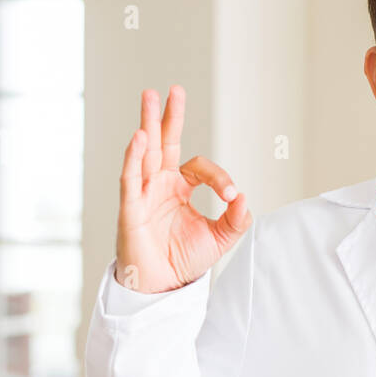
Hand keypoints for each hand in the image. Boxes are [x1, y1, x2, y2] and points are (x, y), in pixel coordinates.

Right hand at [115, 85, 250, 292]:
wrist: (161, 287)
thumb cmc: (183, 261)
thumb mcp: (219, 239)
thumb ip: (235, 220)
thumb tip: (244, 199)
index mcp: (180, 189)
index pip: (200, 168)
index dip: (219, 178)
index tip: (231, 197)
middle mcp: (160, 185)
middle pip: (164, 143)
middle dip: (168, 116)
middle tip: (174, 89)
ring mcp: (143, 193)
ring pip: (145, 152)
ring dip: (148, 124)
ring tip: (150, 96)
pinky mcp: (130, 207)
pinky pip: (131, 177)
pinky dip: (135, 157)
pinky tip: (141, 137)